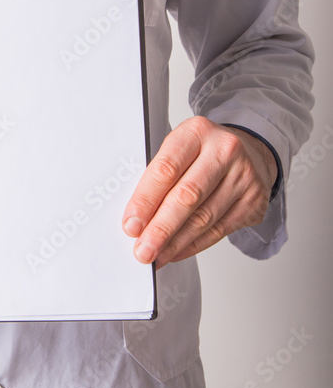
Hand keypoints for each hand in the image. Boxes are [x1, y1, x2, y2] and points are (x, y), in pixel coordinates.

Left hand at [122, 117, 276, 268]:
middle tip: (143, 250)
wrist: (249, 152)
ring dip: (176, 242)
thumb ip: (159, 177)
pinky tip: (176, 251)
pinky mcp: (254, 201)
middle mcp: (224, 150)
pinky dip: (194, 245)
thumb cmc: (204, 152)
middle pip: (187, 196)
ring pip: (204, 218)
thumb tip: (136, 218)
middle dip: (161, 228)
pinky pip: (219, 230)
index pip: (166, 169)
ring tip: (156, 255)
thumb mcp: (179, 149)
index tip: (131, 225)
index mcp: (197, 132)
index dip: (146, 200)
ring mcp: (243, 176)